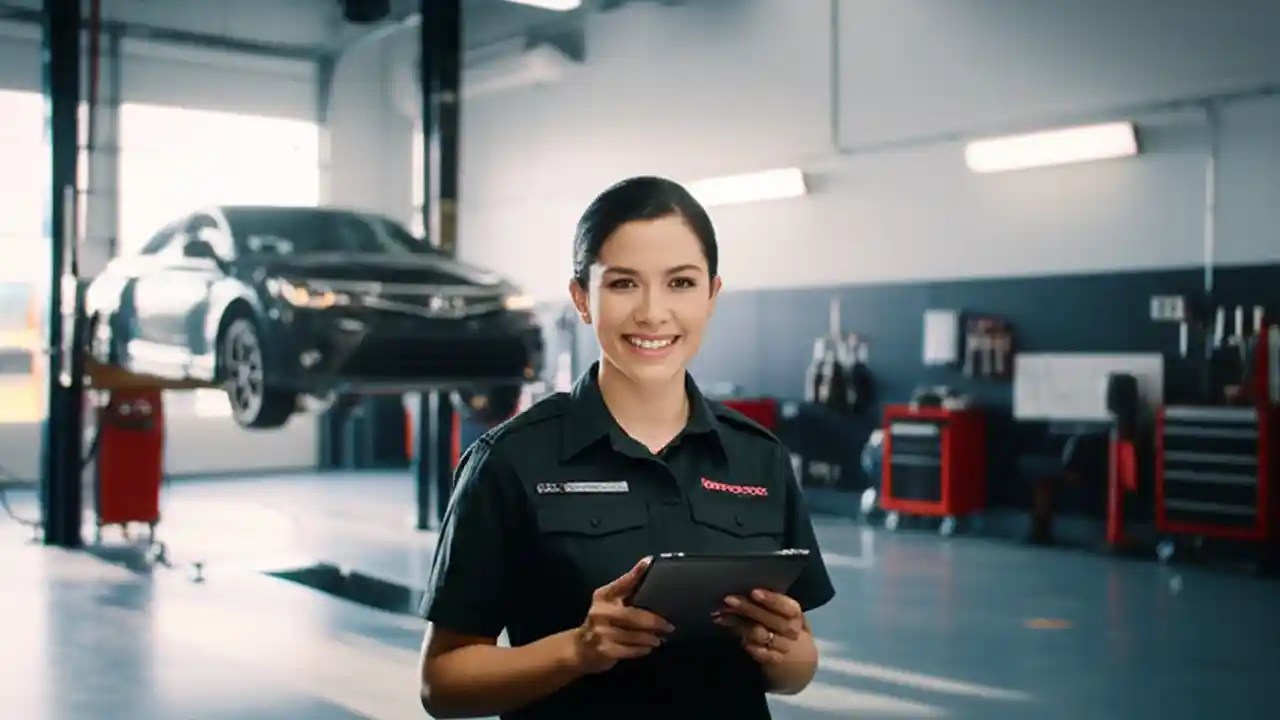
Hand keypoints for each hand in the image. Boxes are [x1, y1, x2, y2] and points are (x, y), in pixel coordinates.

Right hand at [571, 557, 674, 674]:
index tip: (649, 562)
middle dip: (655, 622)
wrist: (580, 649)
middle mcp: (600, 612)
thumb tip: (648, 562)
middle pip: (633, 616)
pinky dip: (642, 649)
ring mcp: (601, 632)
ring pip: (634, 636)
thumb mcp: (611, 602)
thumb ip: (628, 585)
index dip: (636, 573)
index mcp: (603, 596)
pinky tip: (648, 647)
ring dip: (651, 638)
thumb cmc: (602, 621)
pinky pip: (630, 650)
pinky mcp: (605, 650)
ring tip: (661, 638)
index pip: (622, 582)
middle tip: (669, 626)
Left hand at [713, 589, 804, 664]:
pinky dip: (750, 646)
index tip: (753, 592)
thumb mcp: (779, 613)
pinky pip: (762, 654)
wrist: (796, 659)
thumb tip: (739, 589)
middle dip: (749, 609)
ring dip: (741, 625)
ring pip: (763, 635)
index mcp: (795, 614)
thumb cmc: (781, 625)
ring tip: (721, 616)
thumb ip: (764, 603)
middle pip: (772, 620)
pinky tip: (738, 639)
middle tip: (728, 600)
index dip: (772, 599)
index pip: (787, 606)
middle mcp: (791, 630)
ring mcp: (783, 647)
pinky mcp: (774, 660)